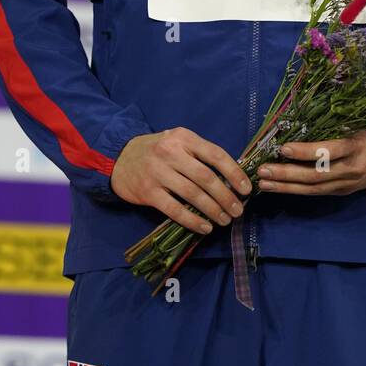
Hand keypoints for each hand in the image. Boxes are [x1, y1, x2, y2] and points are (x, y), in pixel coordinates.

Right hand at [110, 127, 252, 232]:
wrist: (119, 157)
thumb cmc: (157, 150)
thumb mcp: (178, 141)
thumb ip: (199, 153)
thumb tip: (231, 176)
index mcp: (183, 138)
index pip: (215, 154)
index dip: (234, 172)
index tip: (246, 189)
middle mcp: (171, 153)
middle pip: (206, 177)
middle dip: (226, 196)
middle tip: (238, 210)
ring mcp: (158, 172)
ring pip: (192, 194)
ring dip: (213, 210)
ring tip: (225, 220)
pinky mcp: (148, 192)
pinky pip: (175, 209)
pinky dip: (193, 220)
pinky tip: (205, 227)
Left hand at [256, 125, 365, 195]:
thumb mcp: (361, 122)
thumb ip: (338, 126)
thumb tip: (303, 119)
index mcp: (357, 147)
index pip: (327, 152)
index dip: (304, 151)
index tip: (283, 147)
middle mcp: (351, 169)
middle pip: (316, 175)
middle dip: (287, 174)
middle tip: (262, 171)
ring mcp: (348, 183)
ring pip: (314, 188)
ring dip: (287, 186)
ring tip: (264, 183)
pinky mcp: (345, 191)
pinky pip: (318, 192)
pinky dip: (297, 190)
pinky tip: (281, 187)